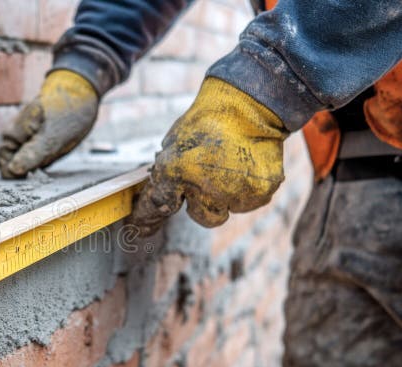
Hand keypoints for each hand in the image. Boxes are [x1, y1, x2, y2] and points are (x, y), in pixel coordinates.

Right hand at [0, 70, 98, 178]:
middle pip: (19, 166)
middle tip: (51, 157)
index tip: (37, 171)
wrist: (83, 88)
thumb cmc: (67, 110)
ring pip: (31, 161)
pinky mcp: (40, 137)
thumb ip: (32, 154)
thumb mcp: (52, 136)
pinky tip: (60, 146)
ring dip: (43, 162)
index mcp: (13, 135)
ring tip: (57, 148)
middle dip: (34, 169)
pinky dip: (49, 156)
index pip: (6, 168)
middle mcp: (18, 137)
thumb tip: (13, 171)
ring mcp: (29, 137)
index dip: (20, 175)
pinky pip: (40, 154)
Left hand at [132, 77, 288, 235]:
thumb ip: (167, 174)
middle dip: (202, 203)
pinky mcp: (259, 193)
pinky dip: (246, 190)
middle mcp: (206, 189)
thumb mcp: (174, 144)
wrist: (248, 106)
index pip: (157, 205)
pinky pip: (248, 202)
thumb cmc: (207, 122)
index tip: (142, 225)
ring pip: (227, 210)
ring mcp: (235, 193)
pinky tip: (245, 167)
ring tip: (229, 167)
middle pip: (200, 217)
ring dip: (226, 196)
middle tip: (208, 179)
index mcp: (177, 172)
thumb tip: (160, 196)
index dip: (147, 217)